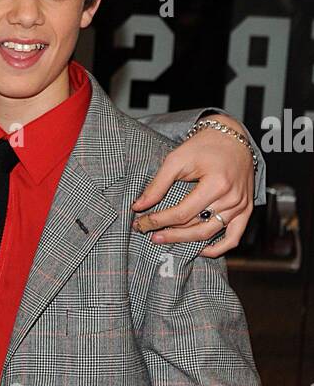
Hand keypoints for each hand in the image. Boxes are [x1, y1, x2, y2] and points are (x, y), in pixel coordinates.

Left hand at [131, 115, 254, 256]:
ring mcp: (241, 206)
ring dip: (186, 240)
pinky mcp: (246, 209)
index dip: (159, 221)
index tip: (141, 223)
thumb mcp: (177, 159)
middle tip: (149, 235)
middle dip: (169, 233)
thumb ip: (158, 184)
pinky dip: (218, 248)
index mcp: (217, 184)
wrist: (232, 137)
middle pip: (195, 226)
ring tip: (166, 238)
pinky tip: (199, 249)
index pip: (182, 213)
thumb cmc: (205, 146)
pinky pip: (233, 237)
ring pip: (210, 233)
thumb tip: (139, 206)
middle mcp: (232, 198)